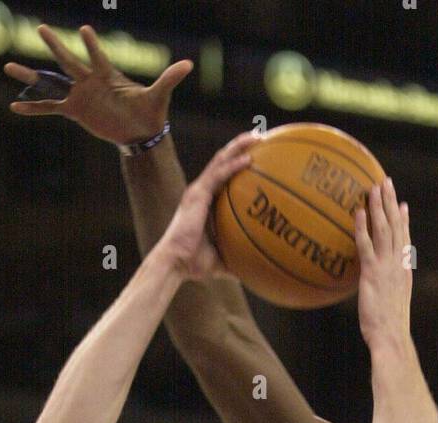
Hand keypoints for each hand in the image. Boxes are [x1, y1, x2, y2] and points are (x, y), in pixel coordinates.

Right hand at [5, 24, 191, 144]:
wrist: (141, 132)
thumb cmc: (150, 111)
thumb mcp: (159, 95)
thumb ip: (170, 78)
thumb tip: (190, 65)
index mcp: (108, 74)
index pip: (98, 56)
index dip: (93, 45)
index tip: (85, 30)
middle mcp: (90, 81)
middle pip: (68, 61)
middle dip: (55, 46)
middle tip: (40, 28)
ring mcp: (80, 95)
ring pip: (51, 82)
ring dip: (31, 76)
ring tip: (7, 66)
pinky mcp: (75, 111)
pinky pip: (49, 108)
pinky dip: (33, 108)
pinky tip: (14, 107)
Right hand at [157, 131, 259, 280]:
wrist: (175, 263)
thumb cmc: (194, 264)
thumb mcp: (221, 261)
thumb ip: (236, 260)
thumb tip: (253, 270)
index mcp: (205, 202)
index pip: (224, 176)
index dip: (238, 162)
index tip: (258, 155)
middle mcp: (201, 191)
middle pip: (223, 161)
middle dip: (241, 146)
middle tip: (262, 137)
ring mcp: (198, 190)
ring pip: (221, 160)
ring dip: (239, 146)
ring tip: (258, 137)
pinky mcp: (197, 194)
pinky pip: (218, 174)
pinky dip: (233, 165)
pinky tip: (249, 159)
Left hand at [354, 178, 412, 347]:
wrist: (391, 338)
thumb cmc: (388, 331)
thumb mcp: (391, 308)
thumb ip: (386, 294)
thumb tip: (378, 294)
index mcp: (404, 272)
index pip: (405, 240)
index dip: (403, 221)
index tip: (402, 204)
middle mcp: (399, 265)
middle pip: (396, 227)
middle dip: (391, 203)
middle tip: (386, 182)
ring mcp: (387, 267)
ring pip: (384, 229)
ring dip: (379, 206)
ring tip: (373, 187)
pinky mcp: (373, 273)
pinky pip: (366, 245)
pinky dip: (363, 226)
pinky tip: (358, 211)